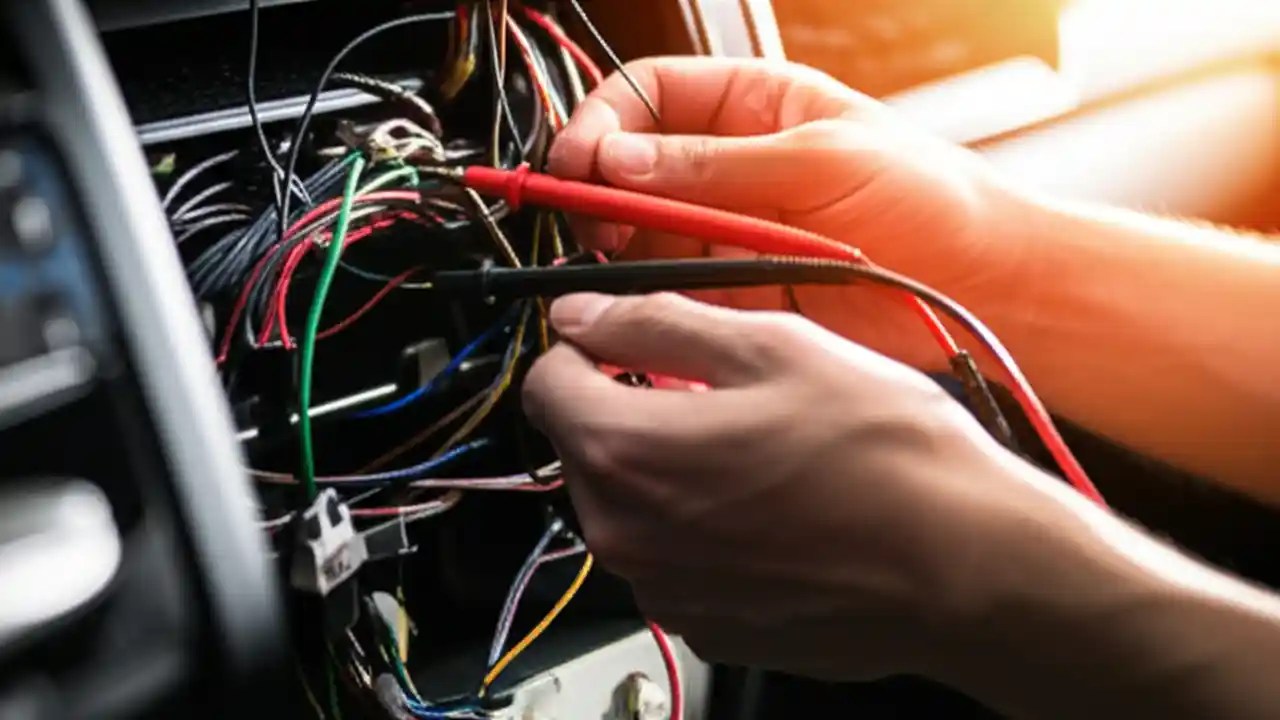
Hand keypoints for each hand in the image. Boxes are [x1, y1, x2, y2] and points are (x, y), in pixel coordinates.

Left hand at [523, 292, 1061, 679]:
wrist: (966, 570)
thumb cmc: (887, 459)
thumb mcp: (772, 348)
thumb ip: (654, 325)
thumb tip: (583, 315)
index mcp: (628, 454)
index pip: (545, 383)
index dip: (586, 348)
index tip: (627, 339)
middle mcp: (627, 536)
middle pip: (585, 446)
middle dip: (632, 407)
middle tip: (719, 391)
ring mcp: (665, 591)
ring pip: (631, 501)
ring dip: (672, 467)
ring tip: (762, 449)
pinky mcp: (706, 624)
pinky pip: (673, 555)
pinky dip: (701, 524)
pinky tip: (773, 506)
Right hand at [549, 56, 1035, 368]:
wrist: (981, 286)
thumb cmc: (929, 199)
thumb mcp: (819, 159)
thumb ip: (713, 165)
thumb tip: (621, 161)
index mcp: (754, 104)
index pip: (649, 95)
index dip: (604, 122)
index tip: (582, 161)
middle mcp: (731, 164)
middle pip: (633, 164)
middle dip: (602, 187)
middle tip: (589, 215)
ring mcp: (731, 227)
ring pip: (643, 229)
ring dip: (622, 242)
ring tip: (621, 255)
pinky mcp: (738, 286)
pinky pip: (673, 284)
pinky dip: (652, 291)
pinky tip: (650, 292)